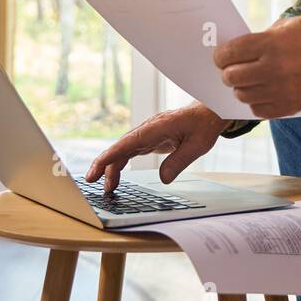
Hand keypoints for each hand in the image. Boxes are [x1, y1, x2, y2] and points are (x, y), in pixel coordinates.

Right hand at [84, 102, 226, 191]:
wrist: (208, 112)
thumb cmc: (204, 125)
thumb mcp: (197, 145)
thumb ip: (179, 161)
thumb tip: (163, 179)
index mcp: (156, 128)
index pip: (128, 143)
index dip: (110, 156)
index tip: (96, 168)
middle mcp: (147, 129)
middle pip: (120, 147)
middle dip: (104, 164)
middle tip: (92, 182)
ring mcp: (147, 134)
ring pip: (123, 150)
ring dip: (112, 167)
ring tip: (107, 188)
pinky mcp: (149, 139)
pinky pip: (130, 151)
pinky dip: (120, 163)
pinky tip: (115, 177)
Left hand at [212, 15, 300, 118]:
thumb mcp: (291, 25)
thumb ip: (263, 38)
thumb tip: (238, 50)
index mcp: (273, 44)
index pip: (231, 52)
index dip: (221, 54)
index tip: (221, 55)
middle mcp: (276, 69)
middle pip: (232, 77)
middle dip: (228, 71)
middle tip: (232, 67)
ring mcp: (283, 91)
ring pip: (242, 95)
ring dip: (241, 87)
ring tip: (248, 79)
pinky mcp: (290, 106)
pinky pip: (258, 110)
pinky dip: (255, 101)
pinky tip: (262, 90)